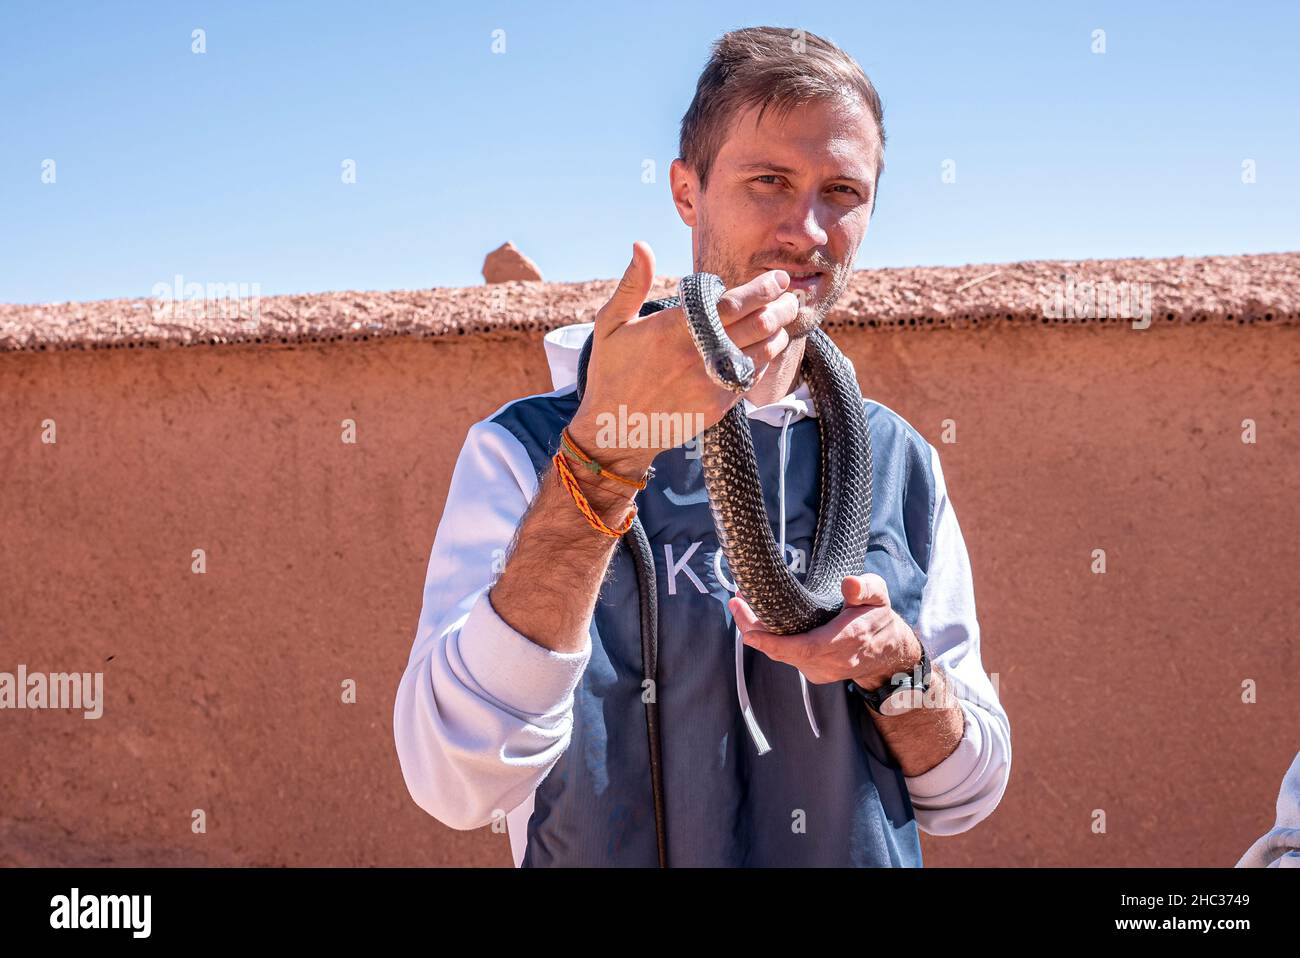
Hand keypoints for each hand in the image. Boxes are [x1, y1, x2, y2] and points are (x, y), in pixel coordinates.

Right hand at [568, 241, 801, 473]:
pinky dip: (767, 358)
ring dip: (780, 332)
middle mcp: (699, 354)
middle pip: (759, 324)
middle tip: (793, 297)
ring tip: (785, 318)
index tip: (779, 278)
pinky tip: (768, 347)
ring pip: (764, 351)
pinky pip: (754, 376)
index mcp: (676, 329)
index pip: (734, 302)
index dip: (763, 288)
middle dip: (783, 307)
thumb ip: (632, 284)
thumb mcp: (610, 324)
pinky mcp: (719, 404)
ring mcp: (712, 381)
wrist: (615, 429)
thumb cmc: (611, 372)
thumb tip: (641, 246)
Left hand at [728, 574, 923, 688]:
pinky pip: (787, 657)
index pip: (805, 648)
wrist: (887, 654)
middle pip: (784, 651)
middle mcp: (831, 660)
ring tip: (741, 604)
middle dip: (754, 629)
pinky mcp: (814, 673)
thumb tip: (849, 584)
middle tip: (736, 602)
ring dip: (759, 632)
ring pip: (782, 655)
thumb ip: (865, 588)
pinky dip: (770, 641)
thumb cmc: (878, 619)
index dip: (775, 643)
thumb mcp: (879, 596)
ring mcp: (821, 670)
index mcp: (847, 639)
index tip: (750, 633)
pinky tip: (759, 621)